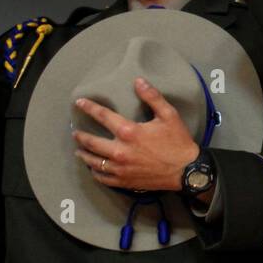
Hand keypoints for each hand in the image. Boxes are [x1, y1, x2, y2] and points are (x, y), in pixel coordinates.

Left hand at [71, 77, 200, 192]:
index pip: (103, 116)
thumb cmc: (178, 142)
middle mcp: (120, 151)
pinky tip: (94, 168)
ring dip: (84, 154)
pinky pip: (103, 177)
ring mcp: (120, 168)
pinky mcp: (124, 181)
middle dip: (81, 136)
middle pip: (91, 142)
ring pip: (93, 162)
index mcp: (129, 132)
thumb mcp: (169, 115)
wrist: (187, 171)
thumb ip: (152, 97)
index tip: (79, 103)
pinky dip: (95, 172)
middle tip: (75, 132)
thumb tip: (138, 81)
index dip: (89, 107)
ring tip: (79, 150)